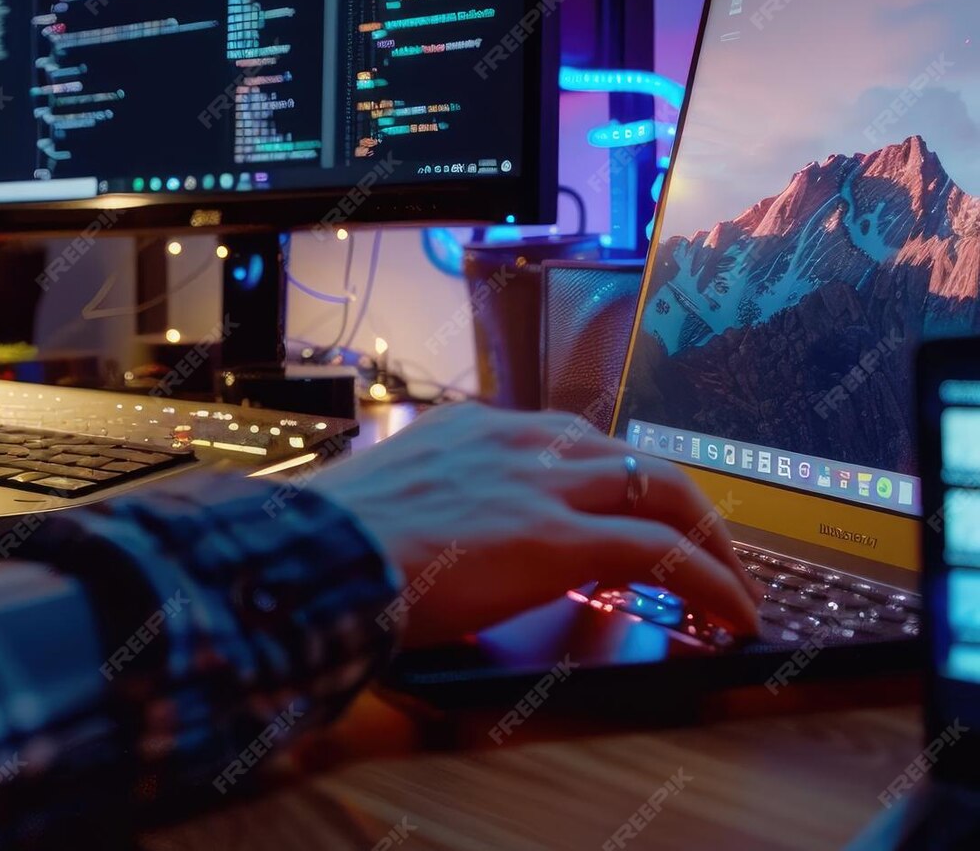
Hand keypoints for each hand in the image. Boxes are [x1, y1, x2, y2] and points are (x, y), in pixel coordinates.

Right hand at [305, 403, 764, 648]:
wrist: (311, 555)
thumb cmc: (330, 544)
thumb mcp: (390, 502)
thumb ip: (432, 507)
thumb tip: (441, 545)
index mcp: (472, 428)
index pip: (571, 441)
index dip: (613, 481)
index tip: (631, 511)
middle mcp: (514, 440)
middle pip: (629, 457)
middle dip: (680, 502)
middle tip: (707, 546)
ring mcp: (539, 484)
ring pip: (660, 490)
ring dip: (708, 538)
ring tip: (731, 583)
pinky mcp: (556, 538)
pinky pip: (661, 553)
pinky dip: (709, 581)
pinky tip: (730, 613)